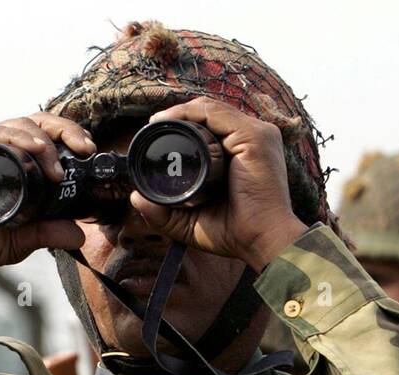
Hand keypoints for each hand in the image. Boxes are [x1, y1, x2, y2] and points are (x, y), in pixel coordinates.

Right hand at [0, 113, 94, 281]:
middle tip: (84, 149)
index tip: (89, 152)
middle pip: (36, 123)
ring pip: (17, 126)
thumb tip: (79, 236)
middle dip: (65, 130)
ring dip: (43, 140)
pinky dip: (16, 139)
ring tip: (56, 166)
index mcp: (11, 163)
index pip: (44, 137)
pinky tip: (34, 149)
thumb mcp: (18, 241)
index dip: (68, 137)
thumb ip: (46, 235)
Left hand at [127, 97, 307, 270]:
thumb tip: (136, 197)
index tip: (156, 133)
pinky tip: (169, 120)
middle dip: (179, 115)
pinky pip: (216, 113)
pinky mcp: (254, 137)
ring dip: (180, 111)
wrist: (262, 242)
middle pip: (210, 114)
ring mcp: (256, 134)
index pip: (212, 125)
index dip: (184, 124)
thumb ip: (164, 212)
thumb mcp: (192, 222)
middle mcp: (253, 138)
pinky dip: (190, 113)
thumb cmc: (235, 234)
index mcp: (244, 152)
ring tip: (156, 121)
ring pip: (210, 109)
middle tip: (152, 126)